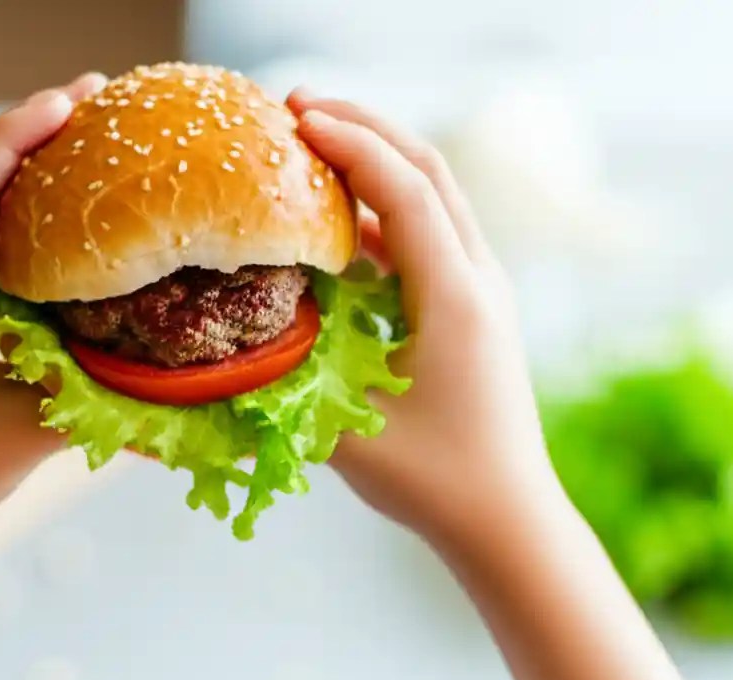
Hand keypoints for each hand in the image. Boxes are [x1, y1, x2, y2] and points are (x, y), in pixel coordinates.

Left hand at [0, 72, 107, 549]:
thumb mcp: (28, 431)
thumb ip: (102, 396)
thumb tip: (177, 370)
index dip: (17, 134)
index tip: (70, 99)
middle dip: (25, 136)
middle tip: (91, 101)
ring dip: (16, 173)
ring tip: (76, 141)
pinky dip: (7, 218)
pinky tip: (50, 215)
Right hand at [290, 91, 560, 554]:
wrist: (507, 519)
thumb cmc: (436, 483)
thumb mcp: (348, 431)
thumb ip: (288, 378)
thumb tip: (225, 336)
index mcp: (456, 298)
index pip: (405, 191)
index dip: (350, 146)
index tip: (295, 119)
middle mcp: (479, 279)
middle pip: (428, 170)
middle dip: (365, 128)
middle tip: (298, 108)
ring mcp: (480, 290)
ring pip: (432, 196)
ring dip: (375, 163)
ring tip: (312, 147)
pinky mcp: (471, 307)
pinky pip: (428, 235)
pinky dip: (382, 211)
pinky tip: (336, 222)